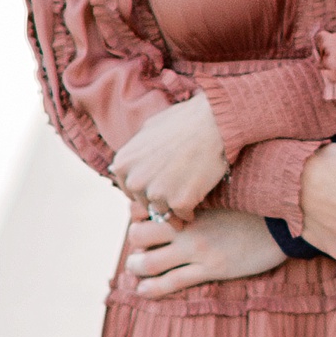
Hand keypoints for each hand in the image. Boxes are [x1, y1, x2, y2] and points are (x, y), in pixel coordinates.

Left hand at [111, 93, 227, 220]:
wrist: (213, 123)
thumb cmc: (183, 121)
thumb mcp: (149, 129)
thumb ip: (137, 151)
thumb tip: (131, 164)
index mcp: (123, 164)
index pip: (129, 189)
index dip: (146, 187)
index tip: (159, 184)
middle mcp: (135, 181)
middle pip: (145, 202)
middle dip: (159, 198)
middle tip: (176, 188)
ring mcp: (156, 193)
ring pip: (163, 211)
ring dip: (174, 205)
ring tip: (188, 192)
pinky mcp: (179, 202)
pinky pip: (182, 216)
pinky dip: (189, 211)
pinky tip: (197, 198)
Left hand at [122, 204, 287, 294]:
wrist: (282, 221)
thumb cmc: (253, 206)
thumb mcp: (221, 191)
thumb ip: (197, 195)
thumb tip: (178, 197)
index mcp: (189, 203)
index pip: (145, 207)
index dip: (136, 215)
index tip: (140, 219)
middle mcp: (188, 225)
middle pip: (139, 234)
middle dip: (135, 243)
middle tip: (141, 247)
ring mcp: (198, 248)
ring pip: (149, 262)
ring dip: (136, 267)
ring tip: (137, 269)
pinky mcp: (211, 268)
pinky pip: (172, 282)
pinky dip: (152, 289)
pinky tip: (144, 290)